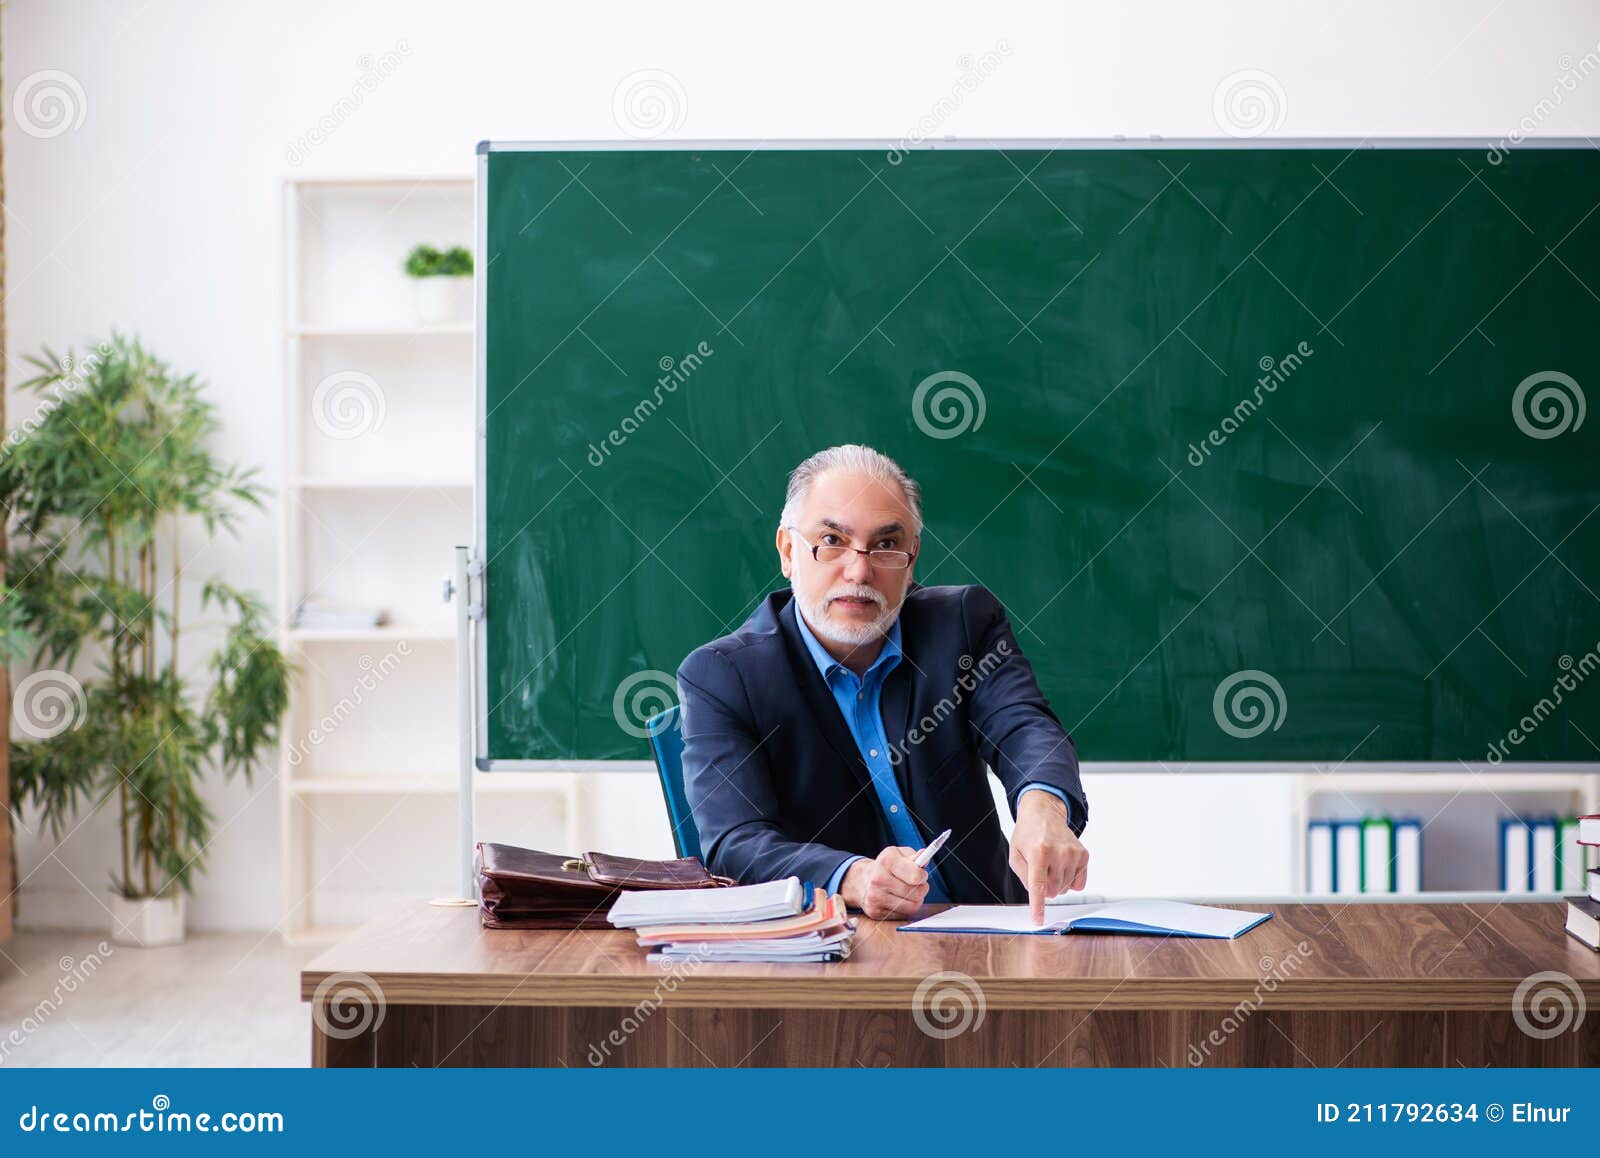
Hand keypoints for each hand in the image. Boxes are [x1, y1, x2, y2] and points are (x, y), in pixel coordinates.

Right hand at [840, 846, 928, 918]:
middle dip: (921, 889)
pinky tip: (899, 900)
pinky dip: (906, 909)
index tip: (921, 875)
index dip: (923, 876)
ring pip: (912, 907)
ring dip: (916, 900)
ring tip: (908, 892)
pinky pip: (903, 915)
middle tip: (916, 884)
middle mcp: (878, 879)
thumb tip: (925, 855)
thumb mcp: (899, 855)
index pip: (915, 876)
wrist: (862, 880)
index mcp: (886, 861)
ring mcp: (875, 897)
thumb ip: (914, 856)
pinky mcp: (875, 912)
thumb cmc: (886, 867)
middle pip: (916, 893)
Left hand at [1009, 792, 1088, 922]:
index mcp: (1038, 852)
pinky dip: (1070, 880)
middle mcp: (1058, 852)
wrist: (1044, 813)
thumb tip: (1037, 894)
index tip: (1038, 920)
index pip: (1038, 885)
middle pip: (1052, 891)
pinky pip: (1079, 883)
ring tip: (1050, 864)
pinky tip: (1063, 867)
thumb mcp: (1015, 854)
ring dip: (1056, 882)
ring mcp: (1073, 853)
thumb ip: (1023, 876)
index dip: (1038, 906)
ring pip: (1065, 889)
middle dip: (1044, 887)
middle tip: (1040, 870)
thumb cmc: (1028, 834)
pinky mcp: (1083, 854)